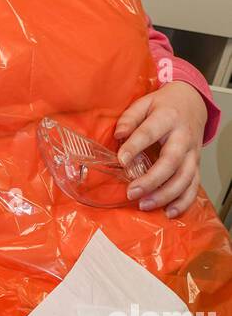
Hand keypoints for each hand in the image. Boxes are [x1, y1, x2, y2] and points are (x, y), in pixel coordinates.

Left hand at [113, 82, 206, 217]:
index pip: (150, 133)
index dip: (135, 146)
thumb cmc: (165, 106)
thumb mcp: (145, 103)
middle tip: (131, 192)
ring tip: (145, 205)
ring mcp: (192, 153)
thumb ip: (130, 118)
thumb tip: (119, 135)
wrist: (193, 103)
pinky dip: (183, 202)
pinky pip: (194, 186)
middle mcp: (183, 137)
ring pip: (184, 178)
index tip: (121, 160)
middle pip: (171, 162)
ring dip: (165, 195)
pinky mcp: (196, 165)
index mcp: (167, 118)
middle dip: (151, 180)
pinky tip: (169, 212)